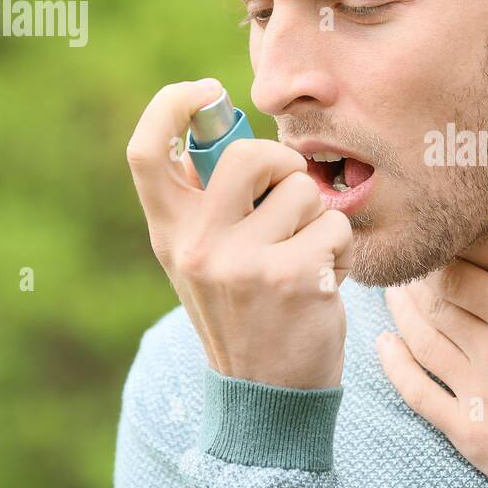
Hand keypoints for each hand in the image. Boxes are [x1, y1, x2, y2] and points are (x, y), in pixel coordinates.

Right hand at [126, 78, 351, 388]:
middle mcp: (197, 246)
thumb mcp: (208, 262)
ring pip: (303, 190)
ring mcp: (242, 262)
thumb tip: (232, 127)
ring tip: (308, 258)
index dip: (171, 105)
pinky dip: (342, 249)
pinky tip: (326, 281)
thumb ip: (213, 205)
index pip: (145, 152)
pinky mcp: (292, 277)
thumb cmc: (248, 314)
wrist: (267, 398)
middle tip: (292, 197)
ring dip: (319, 219)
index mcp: (170, 235)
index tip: (206, 89)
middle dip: (284, 165)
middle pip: (247, 154)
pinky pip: (336, 225)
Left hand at [379, 197, 487, 487]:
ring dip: (401, 315)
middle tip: (403, 266)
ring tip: (390, 295)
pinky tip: (384, 348)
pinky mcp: (470, 435)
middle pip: (435, 306)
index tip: (431, 246)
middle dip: (415, 282)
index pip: (461, 276)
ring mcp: (476, 395)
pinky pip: (419, 396)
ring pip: (422, 344)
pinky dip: (396, 368)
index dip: (440, 259)